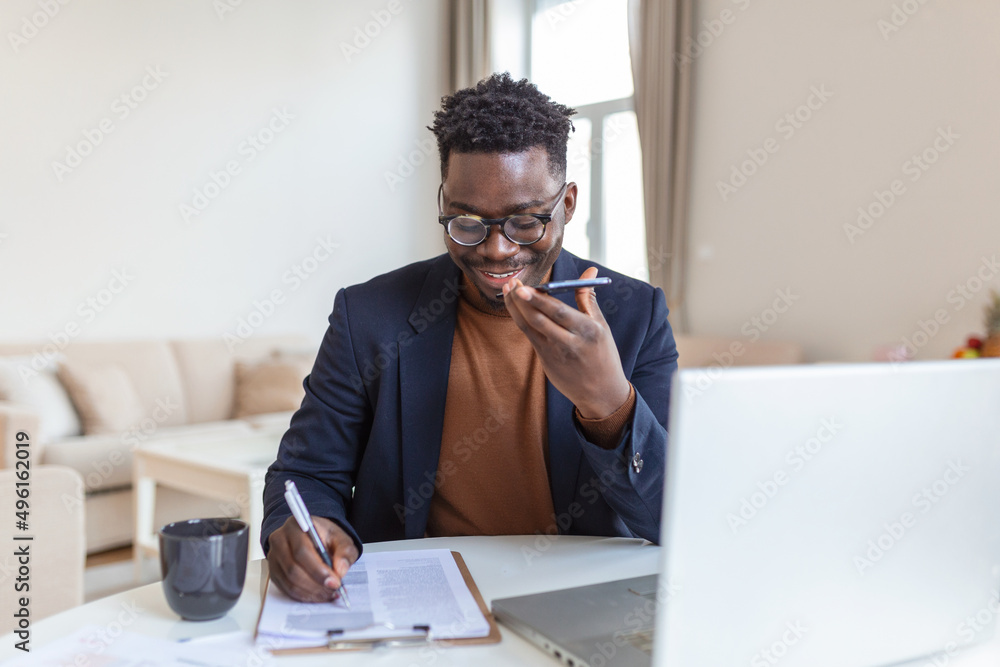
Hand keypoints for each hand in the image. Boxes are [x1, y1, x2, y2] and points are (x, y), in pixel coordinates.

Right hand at [266, 515, 358, 602]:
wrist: (313, 537)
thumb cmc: (325, 537)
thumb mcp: (341, 539)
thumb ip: (345, 552)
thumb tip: (341, 570)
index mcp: (297, 526)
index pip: (302, 551)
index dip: (318, 570)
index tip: (335, 582)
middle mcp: (280, 540)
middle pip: (293, 569)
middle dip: (315, 584)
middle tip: (333, 591)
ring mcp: (274, 556)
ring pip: (289, 581)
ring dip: (310, 592)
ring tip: (328, 594)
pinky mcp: (274, 571)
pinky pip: (286, 588)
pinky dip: (303, 595)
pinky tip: (318, 595)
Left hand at [503, 266, 630, 418]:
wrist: (601, 392)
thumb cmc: (602, 353)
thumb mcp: (601, 325)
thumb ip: (588, 297)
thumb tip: (590, 270)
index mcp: (587, 331)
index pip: (558, 312)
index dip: (538, 299)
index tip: (524, 286)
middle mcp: (569, 342)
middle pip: (539, 319)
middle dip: (521, 300)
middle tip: (512, 282)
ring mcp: (554, 353)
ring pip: (529, 327)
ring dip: (515, 308)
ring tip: (508, 290)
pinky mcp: (545, 360)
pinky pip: (529, 335)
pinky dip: (520, 319)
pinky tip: (514, 306)